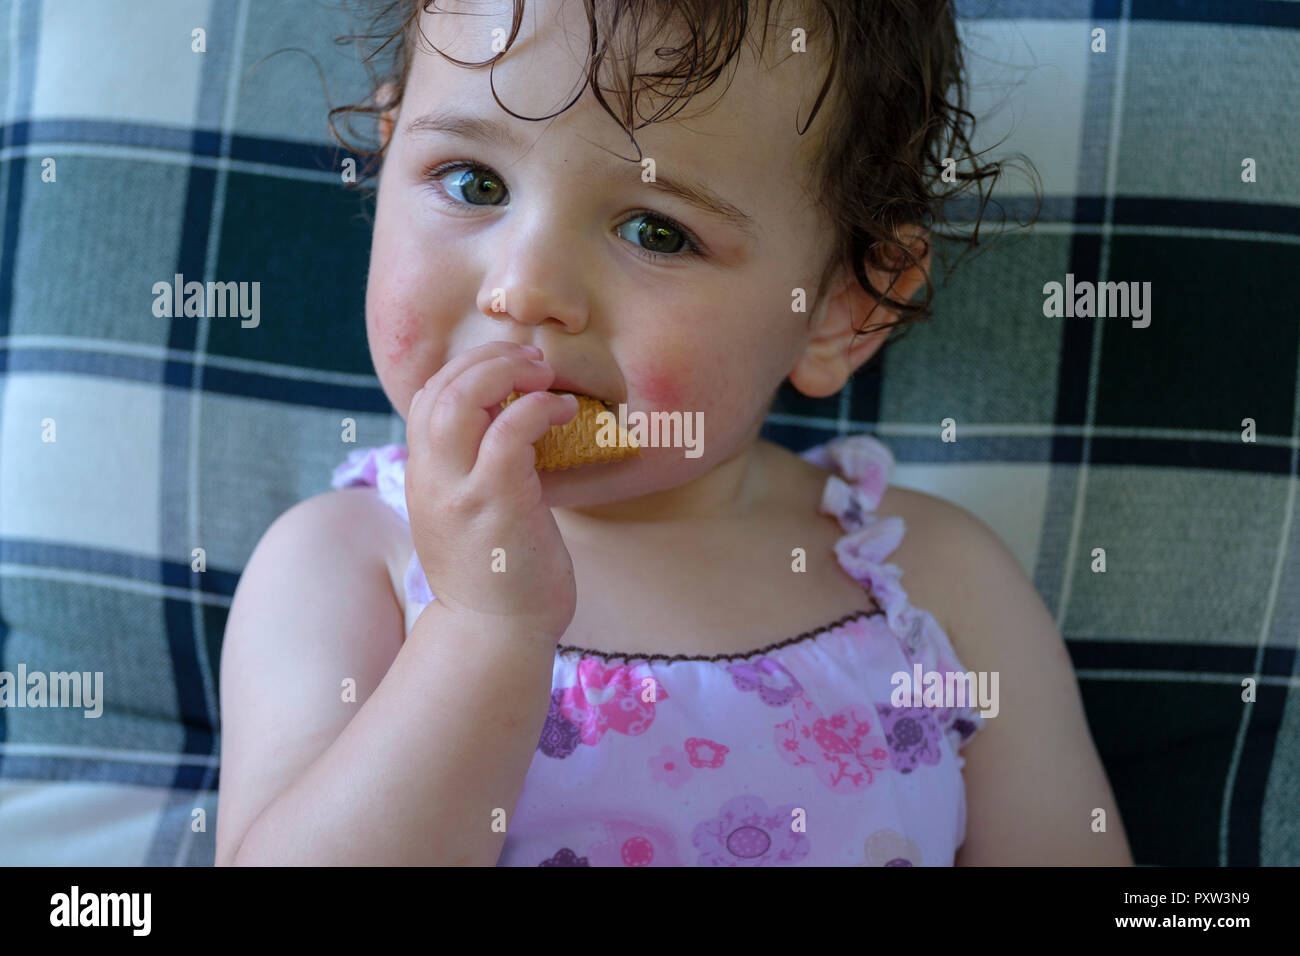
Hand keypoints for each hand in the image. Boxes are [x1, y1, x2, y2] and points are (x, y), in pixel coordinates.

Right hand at [404, 342, 580, 640]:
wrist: (495, 636)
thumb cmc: (497, 577)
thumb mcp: (468, 517)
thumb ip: (472, 474)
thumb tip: (505, 434)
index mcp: (425, 477)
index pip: (428, 398)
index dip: (467, 369)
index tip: (512, 371)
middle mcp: (432, 477)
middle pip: (440, 387)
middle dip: (488, 359)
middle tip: (533, 361)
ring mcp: (460, 489)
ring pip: (462, 398)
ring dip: (507, 372)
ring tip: (543, 377)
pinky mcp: (496, 502)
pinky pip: (509, 432)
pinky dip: (537, 408)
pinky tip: (562, 413)